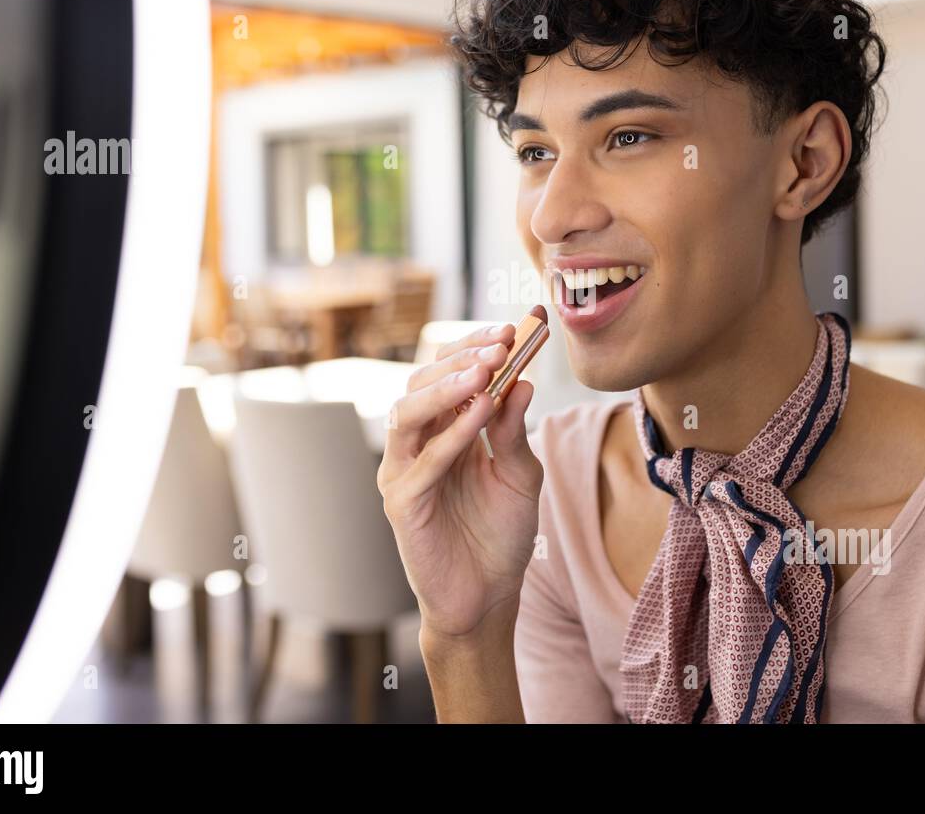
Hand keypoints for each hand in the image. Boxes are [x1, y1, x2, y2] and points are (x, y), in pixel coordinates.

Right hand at [378, 318, 543, 640]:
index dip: (475, 347)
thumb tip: (522, 381)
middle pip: (424, 382)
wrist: (488, 596)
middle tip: (500, 342)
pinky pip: (424, 461)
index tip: (513, 327)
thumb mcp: (520, 475)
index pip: (448, 372)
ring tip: (485, 369)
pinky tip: (481, 410)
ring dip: (448, 387)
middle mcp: (417, 443)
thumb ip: (515, 431)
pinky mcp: (401, 502)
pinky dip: (452, 434)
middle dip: (463, 358)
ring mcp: (404, 471)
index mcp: (444, 429)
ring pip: (409, 412)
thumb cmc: (501, 534)